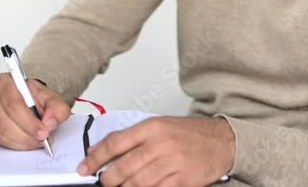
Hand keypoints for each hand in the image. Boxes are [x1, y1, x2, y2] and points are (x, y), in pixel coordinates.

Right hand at [0, 73, 70, 149]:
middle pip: (5, 121)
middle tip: (40, 140)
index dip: (29, 122)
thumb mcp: (53, 99)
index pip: (14, 104)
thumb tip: (49, 122)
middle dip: (26, 135)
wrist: (28, 102)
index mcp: (8, 82)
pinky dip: (12, 144)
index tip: (42, 132)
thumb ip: (58, 108)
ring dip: (20, 142)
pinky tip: (23, 142)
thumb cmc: (36, 98)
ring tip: (34, 142)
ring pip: (0, 132)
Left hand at [77, 115, 234, 186]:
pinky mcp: (183, 180)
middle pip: (123, 166)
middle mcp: (161, 143)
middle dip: (108, 178)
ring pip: (137, 183)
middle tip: (102, 182)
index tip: (84, 167)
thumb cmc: (191, 134)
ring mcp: (172, 162)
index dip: (95, 158)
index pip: (115, 142)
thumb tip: (101, 150)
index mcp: (152, 127)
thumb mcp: (160, 126)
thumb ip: (132, 137)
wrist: (222, 141)